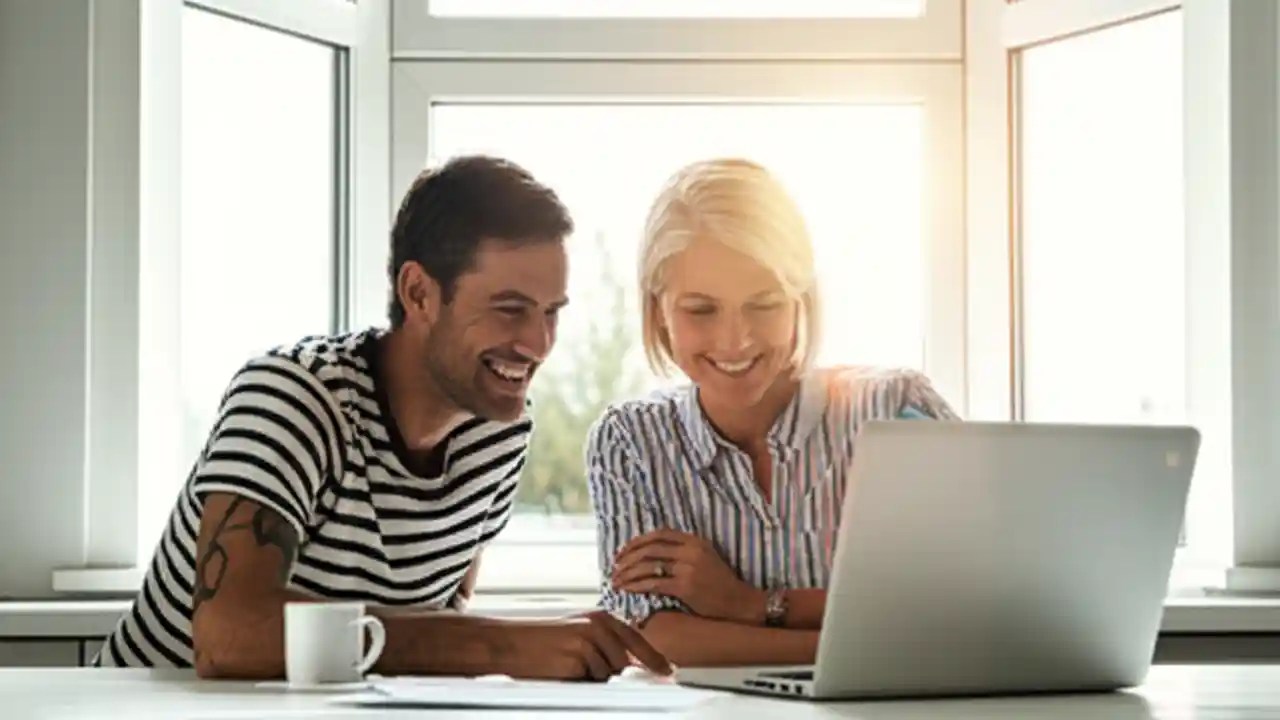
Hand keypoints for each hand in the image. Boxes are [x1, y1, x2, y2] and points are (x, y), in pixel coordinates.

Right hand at [502, 611, 671, 681]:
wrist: (511, 644)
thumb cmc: (541, 642)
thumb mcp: (578, 635)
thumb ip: (605, 645)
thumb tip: (630, 666)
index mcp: (600, 618)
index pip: (637, 640)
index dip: (654, 658)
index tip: (667, 671)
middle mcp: (598, 626)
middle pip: (626, 663)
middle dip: (616, 675)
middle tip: (588, 670)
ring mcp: (589, 641)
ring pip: (610, 674)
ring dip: (594, 679)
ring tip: (570, 667)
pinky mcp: (579, 657)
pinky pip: (591, 681)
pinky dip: (580, 682)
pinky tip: (564, 671)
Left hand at [611, 530, 765, 624]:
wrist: (739, 602)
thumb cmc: (720, 582)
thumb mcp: (705, 557)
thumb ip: (683, 551)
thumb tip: (652, 554)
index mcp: (694, 540)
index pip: (659, 534)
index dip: (638, 541)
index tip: (624, 550)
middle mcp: (690, 550)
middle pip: (650, 548)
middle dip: (628, 557)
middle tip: (615, 567)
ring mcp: (687, 568)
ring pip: (648, 565)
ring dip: (628, 573)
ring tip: (616, 580)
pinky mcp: (685, 586)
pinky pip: (653, 583)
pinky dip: (636, 586)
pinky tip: (627, 589)